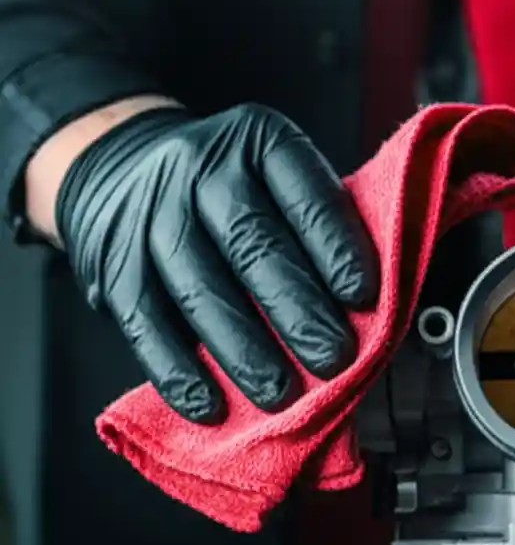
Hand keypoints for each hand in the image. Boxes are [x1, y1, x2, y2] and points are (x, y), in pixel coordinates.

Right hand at [56, 103, 378, 422]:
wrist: (123, 165)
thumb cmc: (235, 186)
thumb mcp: (280, 173)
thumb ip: (321, 224)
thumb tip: (372, 308)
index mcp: (260, 141)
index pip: (303, 193)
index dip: (335, 246)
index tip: (363, 297)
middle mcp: (201, 169)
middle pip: (252, 245)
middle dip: (297, 311)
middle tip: (333, 359)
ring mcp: (151, 214)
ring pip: (200, 289)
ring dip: (244, 351)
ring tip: (282, 393)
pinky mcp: (113, 263)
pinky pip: (145, 322)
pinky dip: (179, 370)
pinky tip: (211, 403)